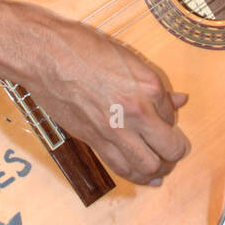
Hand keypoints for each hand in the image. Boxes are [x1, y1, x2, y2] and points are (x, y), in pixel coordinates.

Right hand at [4, 2, 188, 185]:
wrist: (45, 56)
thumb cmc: (81, 47)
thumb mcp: (127, 57)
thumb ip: (154, 84)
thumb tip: (180, 99)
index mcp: (148, 86)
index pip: (173, 114)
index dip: (169, 118)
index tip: (161, 116)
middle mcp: (137, 111)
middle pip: (171, 148)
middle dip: (176, 152)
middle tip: (173, 150)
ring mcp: (114, 129)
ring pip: (149, 166)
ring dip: (160, 169)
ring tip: (161, 166)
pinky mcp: (94, 140)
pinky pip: (122, 167)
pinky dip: (138, 176)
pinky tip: (146, 177)